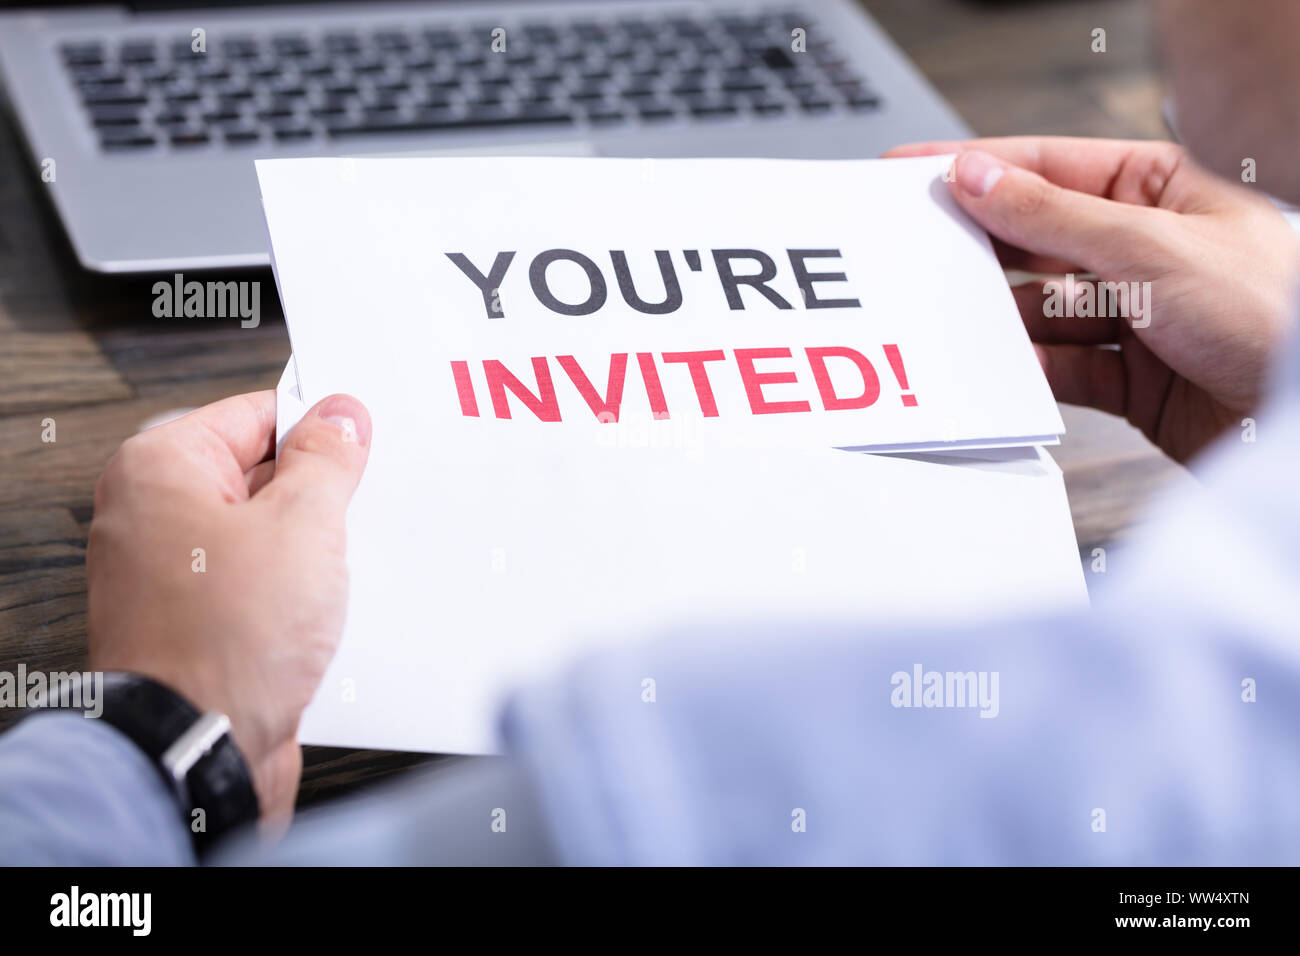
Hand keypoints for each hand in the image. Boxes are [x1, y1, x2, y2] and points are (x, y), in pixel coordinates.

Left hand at [86, 390, 370, 830]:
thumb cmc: (225, 642)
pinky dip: (294, 592)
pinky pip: (255, 585)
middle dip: (318, 494)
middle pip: (258, 475)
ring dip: (311, 549)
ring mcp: (168, 574)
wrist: (198, 750)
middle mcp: (151, 515)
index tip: (364, 441)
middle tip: (358, 510)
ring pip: (263, 534)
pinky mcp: (193, 624)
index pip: (256, 414)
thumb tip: (339, 416)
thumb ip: (326, 459)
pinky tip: (326, 609)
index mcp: (161, 468)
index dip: (319, 427)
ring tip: (338, 569)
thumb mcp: (303, 525)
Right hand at [885, 137, 1299, 461]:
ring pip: (1042, 308)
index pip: (1049, 168)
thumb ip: (1052, 215)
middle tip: (923, 248)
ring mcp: (1134, 314)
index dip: (978, 168)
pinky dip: (1032, 368)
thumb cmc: (1273, 313)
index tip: (917, 172)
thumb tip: (979, 177)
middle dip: (984, 247)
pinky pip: (1061, 365)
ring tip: (963, 318)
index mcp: (1158, 191)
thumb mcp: (1149, 246)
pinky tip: (1008, 366)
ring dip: (1006, 318)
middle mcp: (1143, 249)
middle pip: (1037, 239)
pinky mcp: (1130, 376)